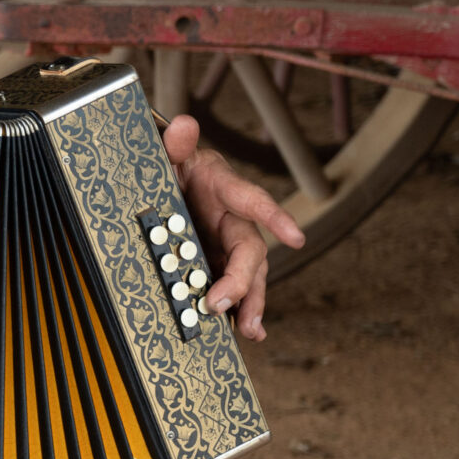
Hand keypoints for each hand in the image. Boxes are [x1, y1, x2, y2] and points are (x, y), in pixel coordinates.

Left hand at [160, 114, 306, 340]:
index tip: (296, 237)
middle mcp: (232, 218)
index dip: (274, 217)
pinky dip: (241, 309)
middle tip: (222, 302)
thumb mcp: (166, 151)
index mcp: (223, 187)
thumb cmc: (169, 164)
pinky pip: (235, 287)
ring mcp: (227, 242)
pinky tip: (247, 332)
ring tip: (252, 329)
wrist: (163, 179)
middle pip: (250, 250)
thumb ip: (174, 144)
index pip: (253, 200)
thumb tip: (183, 126)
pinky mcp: (217, 261)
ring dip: (253, 302)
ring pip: (251, 275)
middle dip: (242, 278)